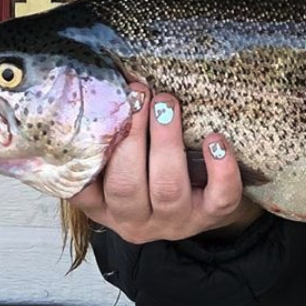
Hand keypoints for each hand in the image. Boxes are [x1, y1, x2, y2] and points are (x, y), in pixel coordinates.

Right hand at [69, 85, 261, 243]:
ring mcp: (175, 221)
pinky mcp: (211, 217)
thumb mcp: (125, 165)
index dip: (93, 149)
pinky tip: (215, 140)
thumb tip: (111, 84)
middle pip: (126, 186)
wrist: (201, 208)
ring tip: (167, 104)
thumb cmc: (154, 174)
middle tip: (139, 95)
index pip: (85, 188)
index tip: (105, 106)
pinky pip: (219, 197)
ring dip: (166, 142)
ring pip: (168, 188)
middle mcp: (135, 220)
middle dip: (131, 137)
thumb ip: (113, 137)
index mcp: (106, 207)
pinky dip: (219, 168)